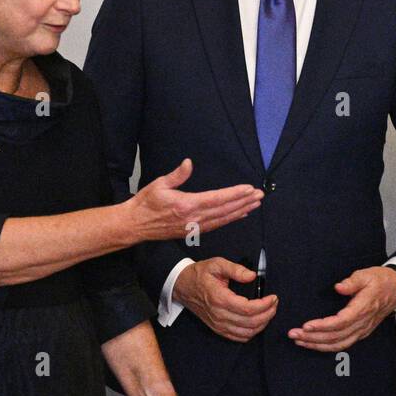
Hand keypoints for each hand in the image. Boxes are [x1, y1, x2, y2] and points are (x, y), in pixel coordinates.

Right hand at [127, 159, 261, 243]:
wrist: (134, 225)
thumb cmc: (145, 203)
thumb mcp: (159, 184)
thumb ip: (177, 175)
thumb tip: (188, 163)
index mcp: (186, 205)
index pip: (216, 199)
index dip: (234, 194)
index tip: (248, 189)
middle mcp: (193, 218)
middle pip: (224, 210)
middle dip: (244, 202)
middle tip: (260, 196)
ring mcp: (193, 227)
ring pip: (223, 219)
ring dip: (240, 211)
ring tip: (255, 204)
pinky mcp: (192, 232)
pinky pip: (216, 225)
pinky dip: (230, 219)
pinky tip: (240, 215)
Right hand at [174, 257, 277, 341]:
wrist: (182, 286)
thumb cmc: (200, 274)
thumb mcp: (217, 264)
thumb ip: (236, 269)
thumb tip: (252, 276)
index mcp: (220, 299)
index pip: (248, 309)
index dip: (265, 305)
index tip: (273, 297)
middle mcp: (219, 315)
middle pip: (250, 323)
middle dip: (268, 314)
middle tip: (274, 303)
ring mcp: (218, 324)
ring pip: (246, 333)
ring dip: (262, 324)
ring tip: (269, 311)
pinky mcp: (217, 328)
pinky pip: (238, 337)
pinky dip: (251, 333)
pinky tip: (257, 322)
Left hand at [288, 266, 395, 351]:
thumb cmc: (381, 280)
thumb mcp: (366, 274)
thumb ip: (352, 281)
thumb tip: (338, 287)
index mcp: (363, 308)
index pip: (340, 322)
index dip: (322, 326)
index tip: (306, 326)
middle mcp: (362, 322)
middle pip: (336, 336)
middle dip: (313, 338)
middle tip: (294, 334)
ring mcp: (362, 329)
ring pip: (339, 344)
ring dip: (317, 345)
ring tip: (300, 342)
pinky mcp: (361, 332)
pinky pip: (343, 344)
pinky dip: (327, 347)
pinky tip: (315, 345)